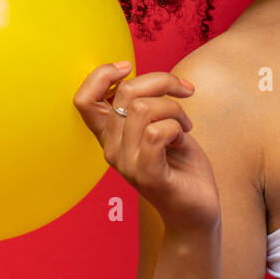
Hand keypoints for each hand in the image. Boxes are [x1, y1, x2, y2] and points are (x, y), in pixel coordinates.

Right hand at [73, 63, 220, 235]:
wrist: (196, 211)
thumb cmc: (180, 164)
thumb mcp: (160, 126)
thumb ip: (146, 105)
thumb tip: (143, 75)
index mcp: (110, 135)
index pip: (84, 99)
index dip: (103, 75)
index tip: (130, 67)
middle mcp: (111, 148)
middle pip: (126, 92)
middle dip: (163, 82)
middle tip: (185, 93)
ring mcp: (127, 164)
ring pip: (145, 108)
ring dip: (175, 108)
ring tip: (185, 125)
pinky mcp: (147, 175)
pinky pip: (157, 133)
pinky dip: (177, 127)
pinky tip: (184, 138)